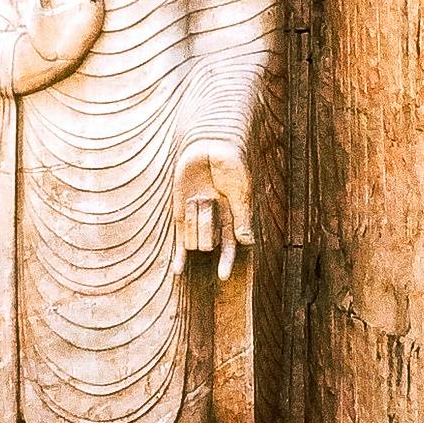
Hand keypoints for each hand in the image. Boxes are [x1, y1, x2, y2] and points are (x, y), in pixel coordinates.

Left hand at [176, 144, 253, 276]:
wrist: (210, 146)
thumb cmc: (231, 165)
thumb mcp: (240, 191)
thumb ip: (242, 216)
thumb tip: (246, 242)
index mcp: (233, 218)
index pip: (231, 246)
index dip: (227, 262)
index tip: (223, 276)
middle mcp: (215, 221)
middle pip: (209, 242)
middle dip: (207, 228)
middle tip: (210, 201)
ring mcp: (197, 218)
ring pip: (193, 240)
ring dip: (195, 223)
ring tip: (199, 199)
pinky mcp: (182, 213)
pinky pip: (180, 239)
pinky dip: (179, 256)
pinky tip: (177, 271)